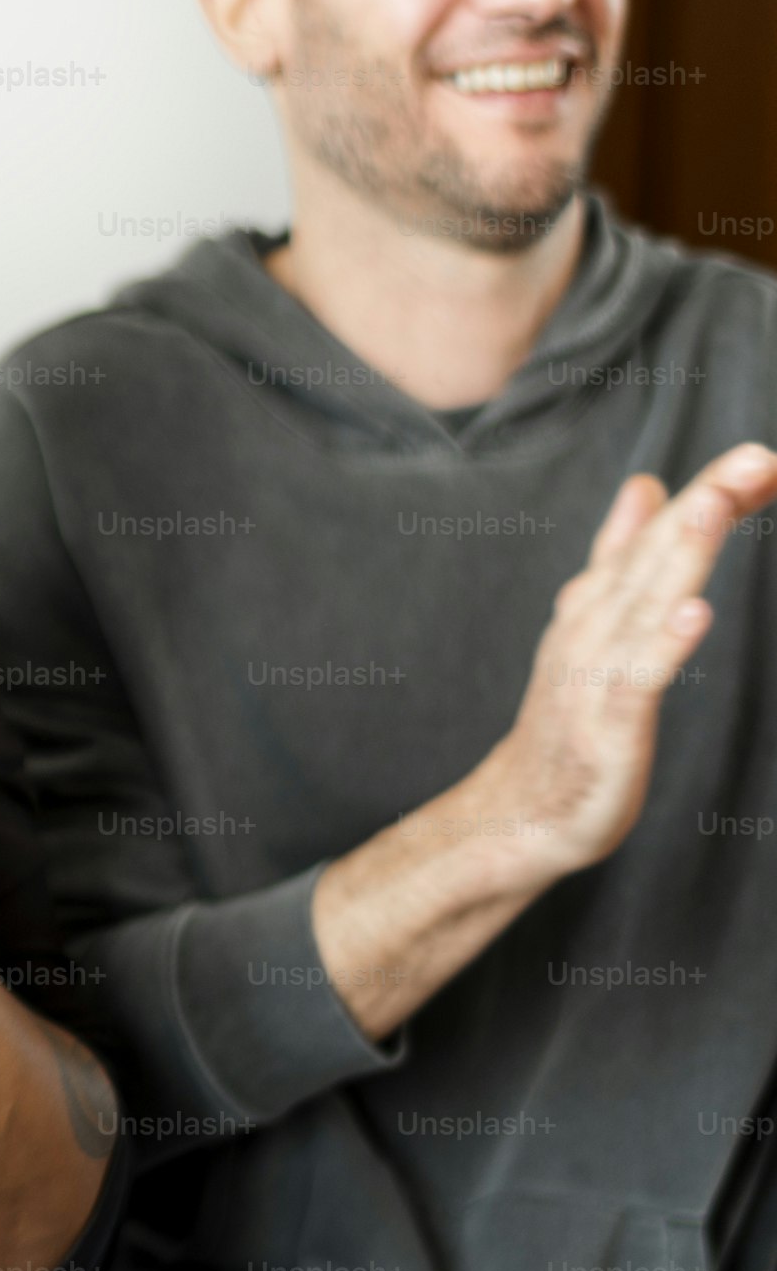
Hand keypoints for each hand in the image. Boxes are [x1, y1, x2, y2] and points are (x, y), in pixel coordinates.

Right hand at [478, 443, 776, 874]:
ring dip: (679, 556)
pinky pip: (635, 682)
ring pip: (643, 608)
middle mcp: (590, 630)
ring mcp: (594, 677)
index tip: (757, 458)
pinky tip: (694, 613)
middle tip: (753, 457)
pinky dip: (663, 646)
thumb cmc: (568, 720)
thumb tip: (646, 486)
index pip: (655, 537)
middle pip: (652, 559)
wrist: (516, 812)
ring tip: (716, 506)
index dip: (707, 495)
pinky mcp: (605, 728)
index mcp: (595, 605)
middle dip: (703, 506)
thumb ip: (620, 554)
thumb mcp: (596, 625)